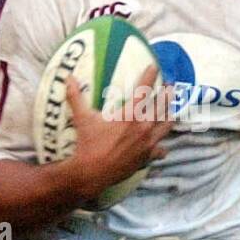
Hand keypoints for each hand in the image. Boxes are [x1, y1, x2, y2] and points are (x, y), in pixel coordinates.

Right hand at [66, 65, 173, 197]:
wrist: (92, 173)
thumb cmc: (88, 144)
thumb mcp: (82, 118)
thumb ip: (76, 96)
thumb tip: (68, 78)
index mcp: (130, 114)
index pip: (143, 90)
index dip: (149, 76)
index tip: (154, 66)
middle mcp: (143, 127)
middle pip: (162, 106)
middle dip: (166, 94)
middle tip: (169, 85)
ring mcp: (148, 143)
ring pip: (166, 126)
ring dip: (169, 116)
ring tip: (171, 110)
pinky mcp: (147, 157)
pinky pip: (160, 150)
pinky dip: (161, 147)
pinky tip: (162, 147)